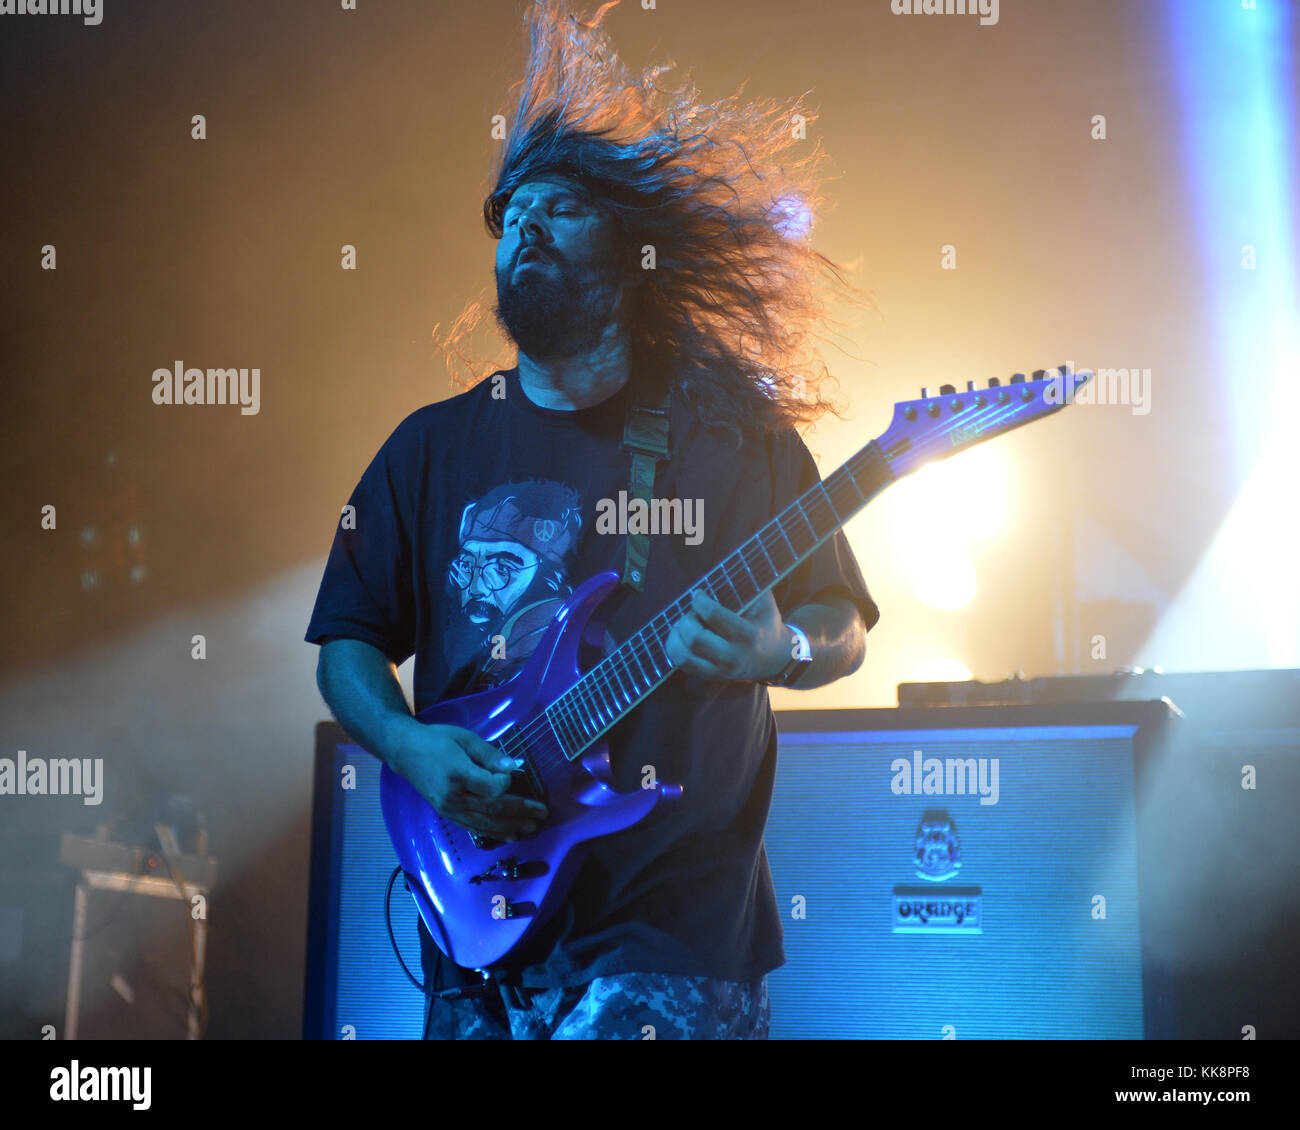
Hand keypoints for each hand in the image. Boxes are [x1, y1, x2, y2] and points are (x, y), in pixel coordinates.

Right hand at [390, 723, 547, 840]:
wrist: (405, 751)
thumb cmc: (437, 740)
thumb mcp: (465, 739)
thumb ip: (490, 755)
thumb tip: (515, 766)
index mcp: (458, 774)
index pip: (490, 788)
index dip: (506, 784)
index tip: (515, 775)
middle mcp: (453, 796)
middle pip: (492, 809)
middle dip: (520, 813)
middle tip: (542, 814)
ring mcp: (449, 809)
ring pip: (485, 823)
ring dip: (510, 827)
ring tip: (531, 828)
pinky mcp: (447, 814)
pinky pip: (473, 827)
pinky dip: (493, 833)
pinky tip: (509, 835)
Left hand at [665, 589, 790, 682]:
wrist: (775, 658)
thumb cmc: (766, 623)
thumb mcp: (764, 602)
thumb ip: (747, 585)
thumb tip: (724, 567)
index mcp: (748, 635)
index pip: (713, 616)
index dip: (699, 601)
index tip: (698, 594)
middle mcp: (733, 656)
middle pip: (694, 638)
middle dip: (686, 620)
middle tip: (691, 613)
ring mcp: (721, 670)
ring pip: (683, 656)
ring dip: (676, 636)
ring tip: (683, 625)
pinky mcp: (711, 676)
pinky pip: (682, 665)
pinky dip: (675, 649)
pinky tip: (680, 637)